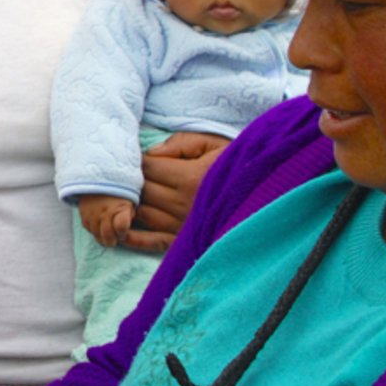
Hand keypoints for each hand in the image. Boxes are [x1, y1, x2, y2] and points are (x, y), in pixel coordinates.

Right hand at [76, 194, 135, 248]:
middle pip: (107, 236)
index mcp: (119, 207)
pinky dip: (94, 230)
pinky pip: (88, 228)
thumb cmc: (120, 189)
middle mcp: (104, 212)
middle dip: (113, 240)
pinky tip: (99, 226)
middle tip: (116, 238)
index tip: (124, 232)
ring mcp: (92, 214)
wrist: (100, 176)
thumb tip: (128, 225)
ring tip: (108, 233)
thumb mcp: (131, 198)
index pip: (121, 227)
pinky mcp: (83, 213)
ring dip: (103, 237)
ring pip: (97, 235)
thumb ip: (130, 212)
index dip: (123, 233)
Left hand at [125, 133, 227, 250]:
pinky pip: (153, 242)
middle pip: (142, 191)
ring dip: (128, 208)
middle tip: (125, 177)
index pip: (148, 168)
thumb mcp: (213, 143)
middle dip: (131, 183)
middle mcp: (185, 204)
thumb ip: (180, 144)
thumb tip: (150, 153)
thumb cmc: (238, 163)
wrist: (265, 193)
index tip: (136, 159)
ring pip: (142, 216)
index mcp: (191, 177)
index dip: (137, 161)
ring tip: (120, 200)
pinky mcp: (185, 242)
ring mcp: (184, 226)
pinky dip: (134, 238)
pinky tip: (122, 230)